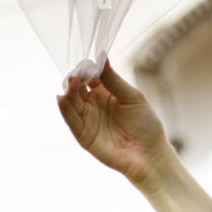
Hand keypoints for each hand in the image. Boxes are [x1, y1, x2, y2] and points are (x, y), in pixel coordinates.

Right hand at [57, 57, 173, 190]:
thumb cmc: (145, 124)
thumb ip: (114, 80)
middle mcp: (93, 104)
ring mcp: (87, 119)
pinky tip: (61, 98)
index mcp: (106, 92)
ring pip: (72, 102)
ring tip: (72, 82)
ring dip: (70, 92)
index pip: (91, 76)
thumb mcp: (132, 97)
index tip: (89, 62)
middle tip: (78, 73)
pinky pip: (71, 120)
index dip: (89, 69)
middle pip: (78, 88)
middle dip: (76, 79)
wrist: (149, 153)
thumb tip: (101, 57)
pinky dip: (65, 110)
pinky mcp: (83, 135)